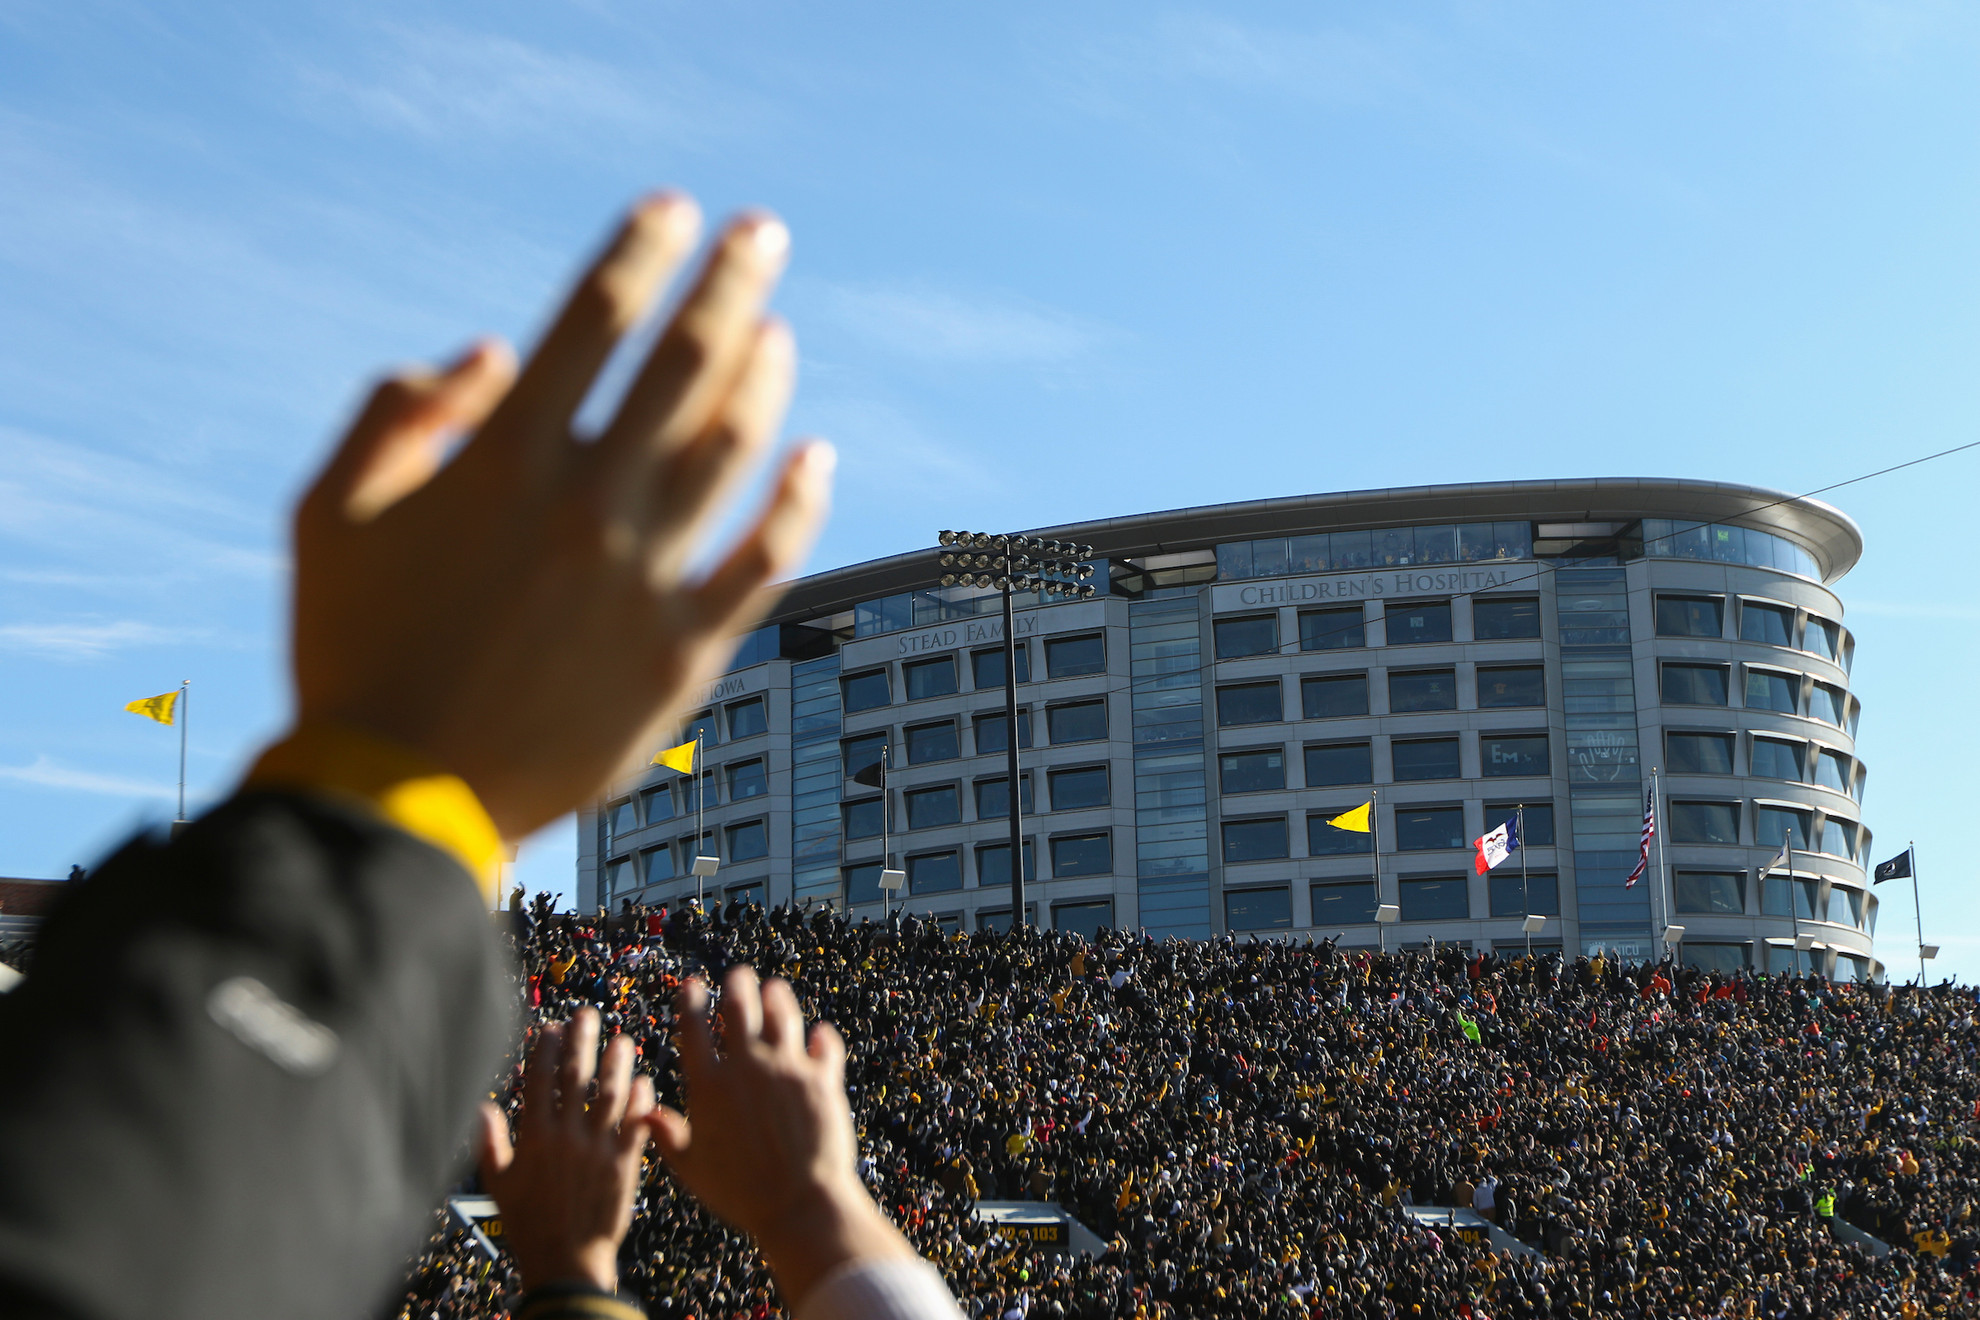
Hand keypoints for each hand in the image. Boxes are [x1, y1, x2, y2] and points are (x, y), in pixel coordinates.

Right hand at [291, 196, 833, 837]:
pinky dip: (796, 503)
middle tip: (761, 234)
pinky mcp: (683, 649)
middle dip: (728, 283)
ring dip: (764, 377)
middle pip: (683, 362)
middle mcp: (588, 503)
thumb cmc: (353, 649)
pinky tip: (815, 458)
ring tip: (777, 332)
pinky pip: (763, 561)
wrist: (402, 793)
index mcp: (504, 460)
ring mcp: (644, 576)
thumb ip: (396, 415)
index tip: (673, 211)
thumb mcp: (327, 513)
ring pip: (731, 449)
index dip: (638, 254)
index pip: (592, 321)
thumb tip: (492, 356)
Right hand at [476, 1008, 652, 1291]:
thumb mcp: (498, 1184)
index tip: (551, 1028)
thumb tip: (481, 1106)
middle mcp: (568, 1137)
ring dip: (617, 1065)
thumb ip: (490, 1143)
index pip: (539, 1082)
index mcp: (535, 1138)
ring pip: (610, 1095)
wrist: (565, 1260)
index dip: (545, 1051)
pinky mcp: (624, 1164)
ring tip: (622, 1040)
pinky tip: (646, 1082)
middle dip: (581, 1043)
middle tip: (588, 1016)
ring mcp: (598, 1149)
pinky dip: (642, 1102)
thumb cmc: (528, 1224)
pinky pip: (636, 1125)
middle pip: (576, 1079)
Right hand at [648, 967, 912, 1306]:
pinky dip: (821, 1037)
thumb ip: (668, 1137)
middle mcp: (748, 1067)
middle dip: (736, 984)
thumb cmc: (740, 1194)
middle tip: (737, 975)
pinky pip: (825, 1045)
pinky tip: (819, 1033)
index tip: (691, 985)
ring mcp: (788, 1069)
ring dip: (776, 997)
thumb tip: (645, 1113)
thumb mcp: (693, 1169)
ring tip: (773, 989)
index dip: (691, 1002)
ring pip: (782, 1014)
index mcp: (710, 1086)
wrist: (798, 1205)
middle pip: (740, 1006)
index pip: (694, 1029)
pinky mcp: (823, 1079)